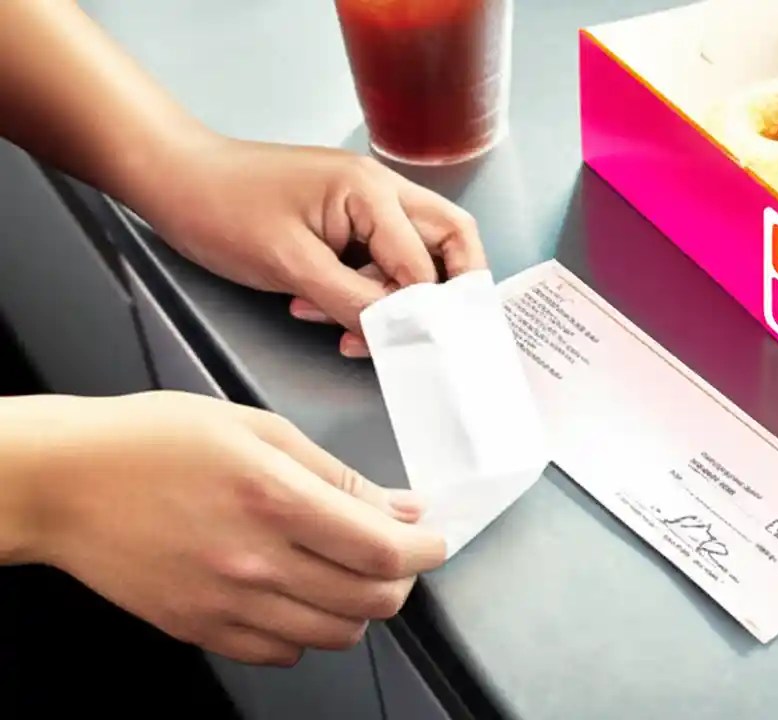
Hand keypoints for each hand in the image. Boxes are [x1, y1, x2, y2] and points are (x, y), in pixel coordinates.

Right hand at [7, 391, 443, 666]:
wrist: (64, 482)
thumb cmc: (154, 441)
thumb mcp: (258, 429)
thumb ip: (337, 476)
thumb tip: (401, 508)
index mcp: (276, 500)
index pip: (384, 552)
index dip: (426, 551)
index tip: (433, 539)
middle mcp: (256, 562)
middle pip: (370, 602)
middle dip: (401, 580)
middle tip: (395, 554)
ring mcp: (226, 604)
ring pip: (334, 636)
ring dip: (358, 608)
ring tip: (346, 573)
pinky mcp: (199, 628)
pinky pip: (282, 653)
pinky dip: (308, 632)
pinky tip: (297, 595)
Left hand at [134, 136, 485, 357]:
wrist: (172, 178)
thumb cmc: (221, 208)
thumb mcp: (289, 265)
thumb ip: (351, 301)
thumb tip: (397, 332)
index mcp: (371, 192)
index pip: (424, 261)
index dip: (420, 309)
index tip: (408, 346)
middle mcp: (379, 190)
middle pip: (450, 239)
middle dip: (447, 290)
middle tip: (434, 333)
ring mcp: (363, 202)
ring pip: (415, 253)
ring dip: (392, 297)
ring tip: (346, 328)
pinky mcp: (343, 218)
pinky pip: (376, 258)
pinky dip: (362, 291)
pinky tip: (321, 309)